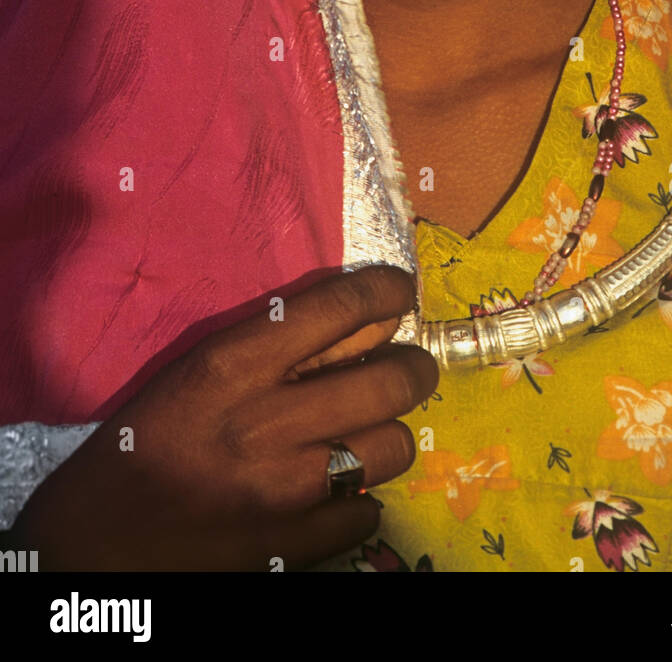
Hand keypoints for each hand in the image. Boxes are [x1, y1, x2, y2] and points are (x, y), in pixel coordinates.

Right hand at [10, 264, 435, 570]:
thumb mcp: (193, 373)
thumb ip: (269, 345)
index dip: (388, 292)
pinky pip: (367, 511)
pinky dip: (357, 499)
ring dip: (386, 435)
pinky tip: (334, 491)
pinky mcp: (293, 546)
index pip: (340, 308)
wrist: (92, 546)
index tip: (401, 291)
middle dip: (413, 367)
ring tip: (365, 434)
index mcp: (234, 365)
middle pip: (392, 380)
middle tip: (406, 367)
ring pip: (393, 447)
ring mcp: (287, 489)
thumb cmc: (137, 445)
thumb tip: (355, 320)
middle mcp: (269, 421)